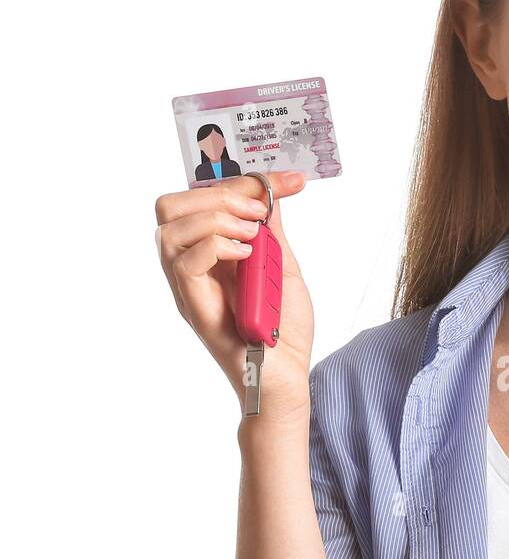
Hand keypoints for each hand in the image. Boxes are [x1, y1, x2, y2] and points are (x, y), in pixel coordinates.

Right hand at [154, 170, 312, 425]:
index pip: (200, 199)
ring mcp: (188, 287)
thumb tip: (270, 193)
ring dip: (218, 219)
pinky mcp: (194, 306)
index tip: (287, 181)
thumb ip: (271, 232)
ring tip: (253, 236)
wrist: (287, 377)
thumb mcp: (282, 268)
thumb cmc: (282, 331)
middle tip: (259, 212)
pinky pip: (184, 262)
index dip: (240, 181)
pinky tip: (246, 257)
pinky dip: (217, 246)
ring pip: (171, 228)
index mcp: (208, 252)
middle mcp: (189, 266)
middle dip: (219, 195)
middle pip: (170, 206)